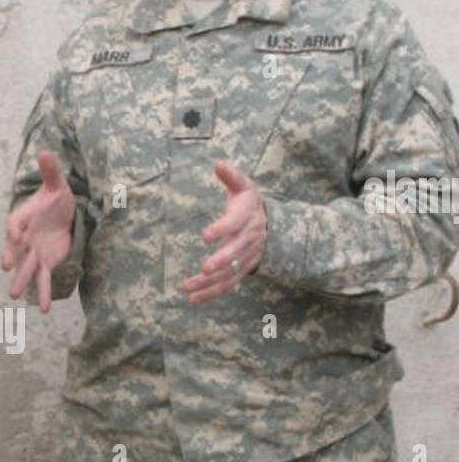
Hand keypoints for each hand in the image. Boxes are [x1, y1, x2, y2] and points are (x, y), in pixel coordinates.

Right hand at [1, 150, 75, 312]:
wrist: (61, 214)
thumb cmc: (55, 198)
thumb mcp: (56, 183)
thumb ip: (50, 170)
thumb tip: (46, 150)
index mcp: (22, 219)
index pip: (15, 225)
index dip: (15, 231)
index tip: (17, 237)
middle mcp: (24, 239)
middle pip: (16, 250)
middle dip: (12, 257)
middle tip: (7, 267)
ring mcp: (34, 253)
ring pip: (26, 269)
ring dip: (21, 282)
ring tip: (14, 296)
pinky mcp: (46, 263)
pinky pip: (43, 280)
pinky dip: (44, 293)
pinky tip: (45, 308)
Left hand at [182, 159, 266, 302]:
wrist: (272, 223)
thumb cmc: (249, 202)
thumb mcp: (244, 185)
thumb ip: (231, 176)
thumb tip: (218, 163)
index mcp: (248, 216)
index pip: (235, 223)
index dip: (222, 229)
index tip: (205, 235)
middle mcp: (250, 238)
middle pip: (236, 252)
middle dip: (221, 260)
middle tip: (204, 268)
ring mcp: (247, 257)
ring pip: (230, 272)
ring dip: (210, 282)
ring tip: (187, 287)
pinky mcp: (243, 269)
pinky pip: (228, 284)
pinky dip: (212, 292)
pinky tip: (193, 298)